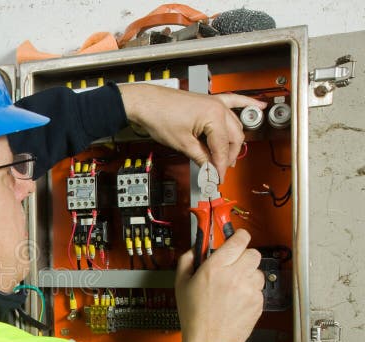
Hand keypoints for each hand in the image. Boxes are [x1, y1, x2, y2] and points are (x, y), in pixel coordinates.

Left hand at [118, 84, 266, 178]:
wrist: (145, 102)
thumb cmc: (159, 116)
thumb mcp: (182, 143)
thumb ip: (200, 157)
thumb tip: (209, 169)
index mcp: (214, 117)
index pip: (223, 148)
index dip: (220, 166)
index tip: (217, 178)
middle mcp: (218, 108)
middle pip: (233, 137)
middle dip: (228, 156)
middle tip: (219, 170)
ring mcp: (215, 103)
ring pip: (234, 125)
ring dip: (232, 141)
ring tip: (227, 157)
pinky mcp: (209, 101)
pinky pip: (234, 101)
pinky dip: (246, 103)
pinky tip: (258, 107)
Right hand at [174, 229, 264, 341]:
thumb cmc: (194, 316)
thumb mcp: (181, 284)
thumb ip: (187, 261)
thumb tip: (195, 249)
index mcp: (215, 268)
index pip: (238, 240)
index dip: (239, 236)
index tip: (238, 236)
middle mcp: (235, 276)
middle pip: (253, 253)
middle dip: (244, 255)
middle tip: (234, 263)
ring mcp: (249, 289)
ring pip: (258, 271)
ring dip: (248, 274)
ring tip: (234, 286)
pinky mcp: (258, 302)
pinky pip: (259, 288)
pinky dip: (250, 291)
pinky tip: (237, 299)